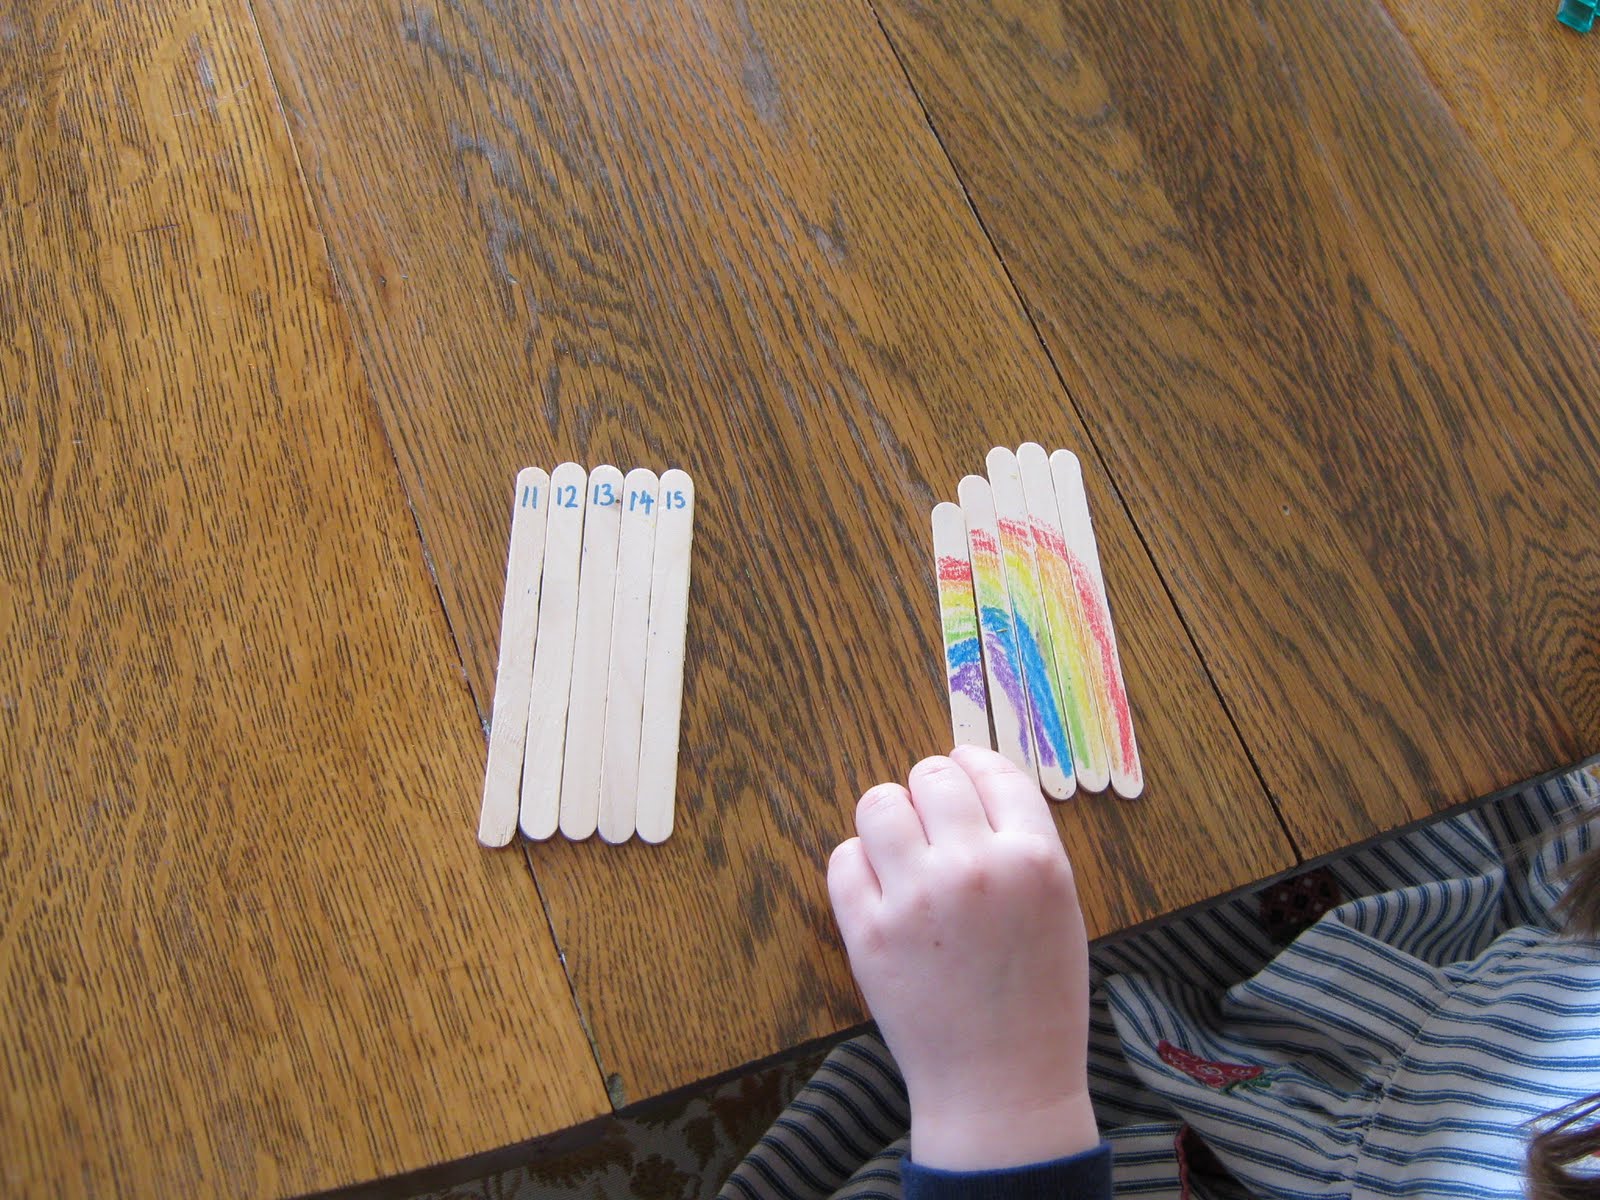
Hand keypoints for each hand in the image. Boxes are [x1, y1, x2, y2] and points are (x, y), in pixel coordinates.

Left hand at [827, 746, 1096, 1170]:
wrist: (1002, 1086)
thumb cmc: (1039, 999)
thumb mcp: (1060, 907)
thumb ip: (1022, 841)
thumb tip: (970, 777)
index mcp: (1036, 859)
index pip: (990, 769)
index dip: (971, 766)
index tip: (960, 775)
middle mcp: (975, 868)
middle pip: (930, 775)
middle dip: (930, 792)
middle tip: (932, 825)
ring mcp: (915, 899)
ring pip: (878, 803)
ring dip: (889, 819)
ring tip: (902, 852)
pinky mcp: (867, 931)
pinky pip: (844, 858)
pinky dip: (859, 867)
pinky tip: (882, 893)